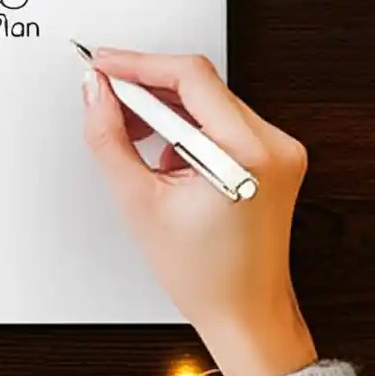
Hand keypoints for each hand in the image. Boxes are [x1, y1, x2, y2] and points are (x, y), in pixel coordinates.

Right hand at [81, 49, 315, 375]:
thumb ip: (109, 138)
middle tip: (107, 98)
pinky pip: (223, 120)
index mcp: (246, 154)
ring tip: (133, 136)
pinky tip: (164, 154)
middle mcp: (273, 145)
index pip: (190, 77)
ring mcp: (279, 149)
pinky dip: (187, 126)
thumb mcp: (139, 201)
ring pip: (210, 99)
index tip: (104, 65)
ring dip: (166, 108)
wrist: (245, 311)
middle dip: (147, 87)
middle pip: (201, 84)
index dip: (138, 64)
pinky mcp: (274, 155)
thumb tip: (95, 94)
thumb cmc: (204, 274)